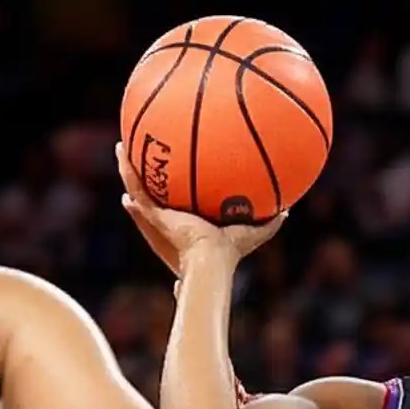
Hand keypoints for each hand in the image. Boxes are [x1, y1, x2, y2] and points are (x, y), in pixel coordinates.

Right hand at [115, 143, 286, 267]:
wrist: (210, 260)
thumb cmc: (232, 252)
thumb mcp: (255, 232)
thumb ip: (271, 222)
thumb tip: (288, 211)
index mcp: (190, 227)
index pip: (177, 212)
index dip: (171, 201)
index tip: (169, 185)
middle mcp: (171, 222)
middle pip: (154, 199)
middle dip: (147, 183)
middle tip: (142, 163)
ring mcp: (158, 218)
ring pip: (138, 189)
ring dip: (129, 168)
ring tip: (122, 148)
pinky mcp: (151, 214)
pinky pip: (136, 187)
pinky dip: (127, 169)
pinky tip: (121, 150)